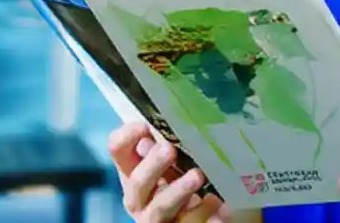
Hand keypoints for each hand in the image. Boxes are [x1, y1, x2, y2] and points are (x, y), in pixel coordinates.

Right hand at [107, 122, 234, 222]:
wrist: (188, 219)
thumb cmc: (177, 182)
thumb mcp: (168, 163)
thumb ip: (161, 146)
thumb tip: (155, 131)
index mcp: (131, 171)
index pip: (117, 149)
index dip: (126, 136)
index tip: (144, 125)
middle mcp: (137, 198)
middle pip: (136, 182)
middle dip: (152, 165)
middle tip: (170, 149)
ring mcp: (154, 219)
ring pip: (160, 208)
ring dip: (178, 191)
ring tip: (198, 176)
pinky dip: (207, 217)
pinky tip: (222, 208)